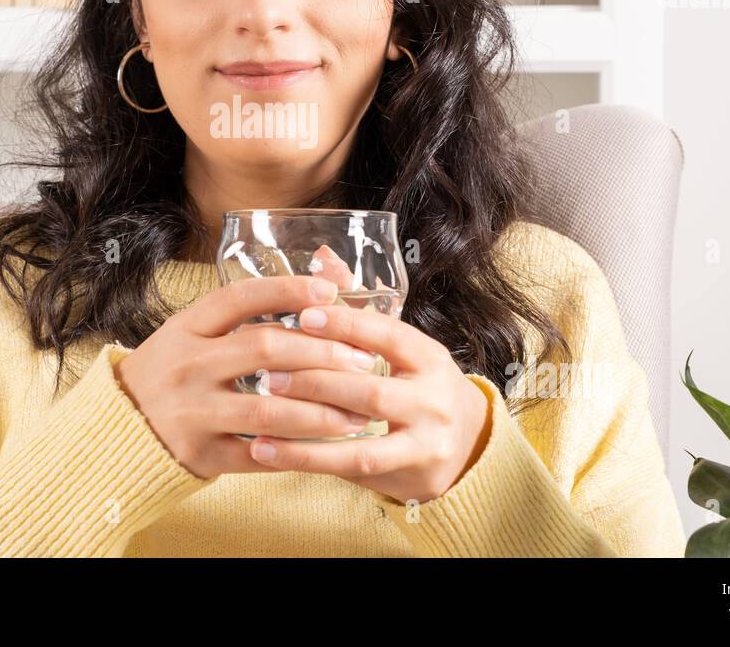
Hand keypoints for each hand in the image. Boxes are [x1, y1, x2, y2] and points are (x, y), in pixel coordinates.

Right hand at [113, 274, 386, 478]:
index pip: (241, 297)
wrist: (119, 430)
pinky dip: (296, 451)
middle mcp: (186, 365)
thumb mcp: (194, 333)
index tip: (331, 291)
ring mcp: (191, 412)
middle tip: (362, 361)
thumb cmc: (173, 372)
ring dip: (321, 412)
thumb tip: (321, 279)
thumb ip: (246, 312)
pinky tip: (327, 447)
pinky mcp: (199, 454)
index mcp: (186, 327)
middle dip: (321, 353)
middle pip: (264, 348)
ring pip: (268, 410)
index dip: (288, 290)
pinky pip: (258, 456)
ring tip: (357, 413)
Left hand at [248, 245, 492, 504]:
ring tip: (263, 412)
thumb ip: (359, 306)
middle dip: (317, 380)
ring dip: (307, 424)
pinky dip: (308, 458)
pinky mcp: (410, 473)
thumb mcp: (398, 347)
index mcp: (428, 356)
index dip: (346, 324)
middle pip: (370, 389)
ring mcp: (426, 440)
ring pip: (361, 433)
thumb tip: (320, 256)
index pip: (387, 335)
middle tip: (270, 373)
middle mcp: (433, 398)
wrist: (466, 444)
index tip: (304, 315)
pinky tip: (268, 451)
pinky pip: (353, 466)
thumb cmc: (417, 384)